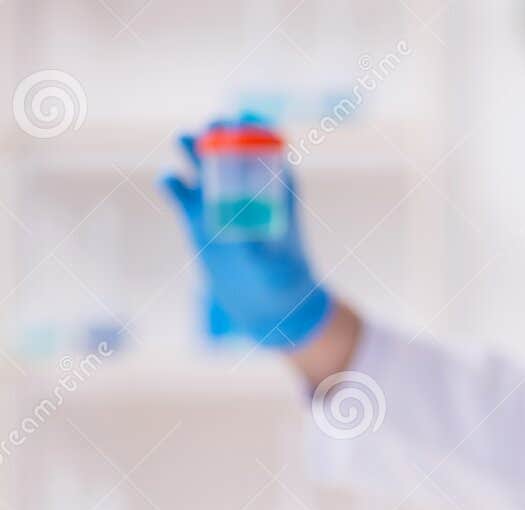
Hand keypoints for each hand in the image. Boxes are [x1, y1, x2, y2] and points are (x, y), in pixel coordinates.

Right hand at [161, 120, 329, 347]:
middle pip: (230, 149)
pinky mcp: (197, 219)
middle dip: (219, 133)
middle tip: (212, 127)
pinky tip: (171, 181)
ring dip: (192, 147)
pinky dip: (173, 182)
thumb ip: (257, 244)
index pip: (267, 149)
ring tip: (185, 141)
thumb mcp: (274, 262)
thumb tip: (236, 228)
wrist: (268, 306)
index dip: (255, 130)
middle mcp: (246, 191)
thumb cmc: (284, 282)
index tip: (244, 120)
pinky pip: (181, 191)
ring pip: (202, 164)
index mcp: (277, 191)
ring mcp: (220, 202)